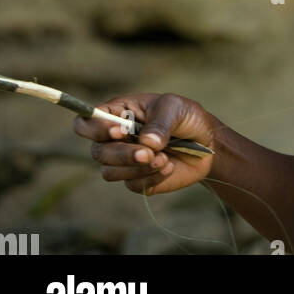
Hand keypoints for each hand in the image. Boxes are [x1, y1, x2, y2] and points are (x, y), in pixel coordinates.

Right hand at [73, 92, 217, 195]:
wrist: (206, 144)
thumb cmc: (186, 118)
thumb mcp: (176, 109)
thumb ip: (160, 122)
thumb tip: (145, 143)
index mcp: (119, 114)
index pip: (87, 122)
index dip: (95, 128)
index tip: (118, 131)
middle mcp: (116, 139)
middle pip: (97, 152)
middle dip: (122, 154)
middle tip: (147, 153)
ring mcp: (124, 161)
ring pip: (110, 172)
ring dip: (136, 167)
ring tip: (163, 158)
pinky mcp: (136, 179)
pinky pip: (131, 184)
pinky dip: (150, 177)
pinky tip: (168, 166)